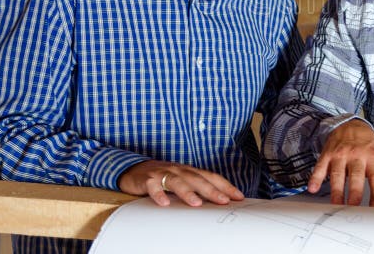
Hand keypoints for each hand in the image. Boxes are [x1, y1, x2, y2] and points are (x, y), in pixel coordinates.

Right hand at [118, 160, 244, 206]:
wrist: (134, 169)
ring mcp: (163, 173)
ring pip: (178, 182)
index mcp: (190, 171)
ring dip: (188, 192)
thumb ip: (197, 189)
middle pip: (198, 179)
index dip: (225, 186)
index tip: (238, 196)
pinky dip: (159, 194)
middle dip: (212, 190)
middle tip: (224, 201)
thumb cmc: (163, 178)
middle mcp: (179, 170)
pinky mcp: (147, 180)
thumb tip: (219, 201)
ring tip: (197, 203)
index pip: (211, 177)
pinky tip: (164, 203)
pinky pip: (154, 187)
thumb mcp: (182, 181)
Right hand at [308, 119, 373, 206]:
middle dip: (354, 194)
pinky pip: (321, 166)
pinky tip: (313, 188)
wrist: (351, 124)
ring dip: (336, 190)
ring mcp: (342, 154)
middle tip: (353, 210)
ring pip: (338, 173)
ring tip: (336, 205)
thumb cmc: (371, 147)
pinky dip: (316, 177)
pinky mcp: (328, 154)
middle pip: (356, 177)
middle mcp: (358, 156)